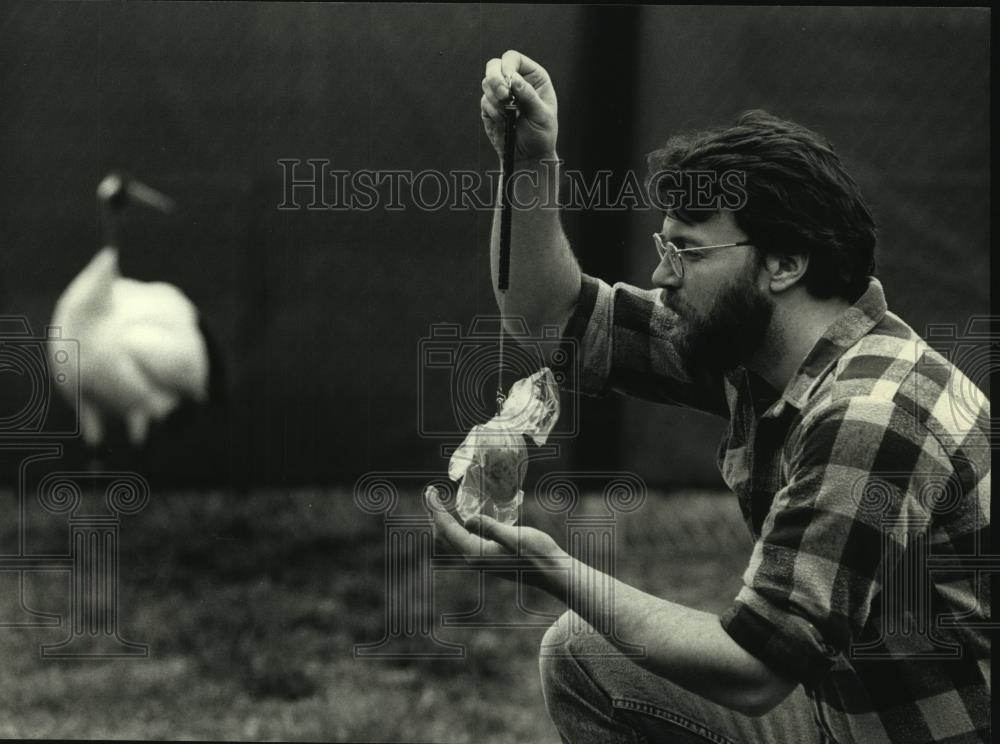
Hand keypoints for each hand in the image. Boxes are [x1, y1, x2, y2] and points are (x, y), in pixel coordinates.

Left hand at [425, 488, 564, 589]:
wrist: (551, 571)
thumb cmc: (536, 553)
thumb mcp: (513, 536)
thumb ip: (490, 528)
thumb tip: (467, 520)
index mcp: (476, 553)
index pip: (446, 529)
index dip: (436, 510)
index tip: (430, 491)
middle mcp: (474, 560)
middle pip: (443, 538)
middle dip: (434, 516)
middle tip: (432, 495)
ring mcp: (480, 562)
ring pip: (450, 543)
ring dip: (443, 524)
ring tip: (441, 507)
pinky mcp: (487, 560)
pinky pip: (462, 544)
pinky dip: (455, 530)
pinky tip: (464, 521)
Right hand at [481, 50, 557, 161]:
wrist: (528, 156)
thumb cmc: (541, 134)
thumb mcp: (541, 115)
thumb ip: (528, 95)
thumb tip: (513, 79)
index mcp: (532, 77)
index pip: (513, 59)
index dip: (507, 66)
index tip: (509, 82)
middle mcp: (515, 81)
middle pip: (494, 65)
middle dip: (495, 79)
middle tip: (504, 96)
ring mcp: (501, 93)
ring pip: (486, 83)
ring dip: (495, 100)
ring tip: (509, 115)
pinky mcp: (490, 107)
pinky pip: (484, 101)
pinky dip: (493, 112)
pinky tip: (504, 122)